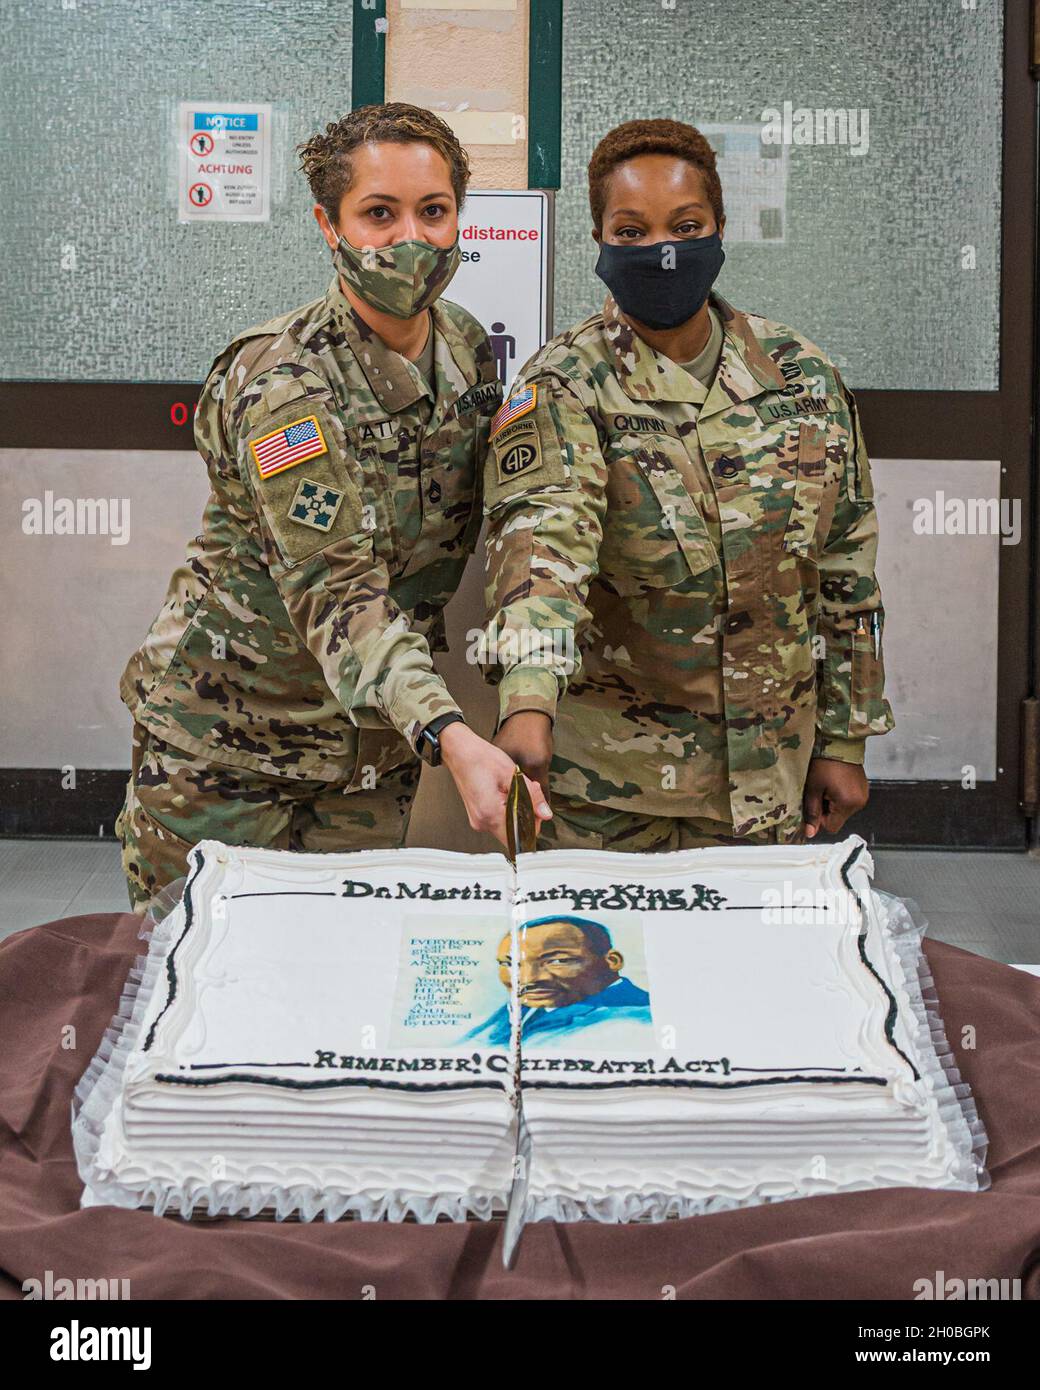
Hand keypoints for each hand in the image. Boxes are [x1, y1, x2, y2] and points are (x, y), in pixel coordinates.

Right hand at [440, 722, 550, 846]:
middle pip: (514, 833)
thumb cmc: (480, 758)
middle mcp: (482, 822)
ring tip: (514, 790)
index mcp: (490, 813)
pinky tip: (506, 793)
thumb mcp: (512, 774)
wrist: (459, 752)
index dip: (533, 823)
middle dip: (526, 816)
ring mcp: (478, 820)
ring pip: (507, 827)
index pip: (520, 836)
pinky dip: (507, 810)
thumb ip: (532, 796)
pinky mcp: (477, 816)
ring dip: (516, 812)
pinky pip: (498, 821)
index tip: (535, 807)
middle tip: (527, 794)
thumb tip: (545, 813)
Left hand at [801, 758, 868, 838]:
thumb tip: (810, 833)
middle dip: (826, 810)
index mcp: (848, 804)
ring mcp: (863, 796)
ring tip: (828, 785)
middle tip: (820, 792)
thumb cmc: (825, 763)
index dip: (820, 819)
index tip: (815, 804)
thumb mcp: (813, 788)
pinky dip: (840, 797)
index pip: (832, 827)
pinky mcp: (863, 789)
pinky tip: (835, 783)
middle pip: (838, 819)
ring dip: (833, 803)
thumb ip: (812, 812)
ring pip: (843, 810)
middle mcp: (859, 803)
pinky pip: (849, 801)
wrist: (840, 743)